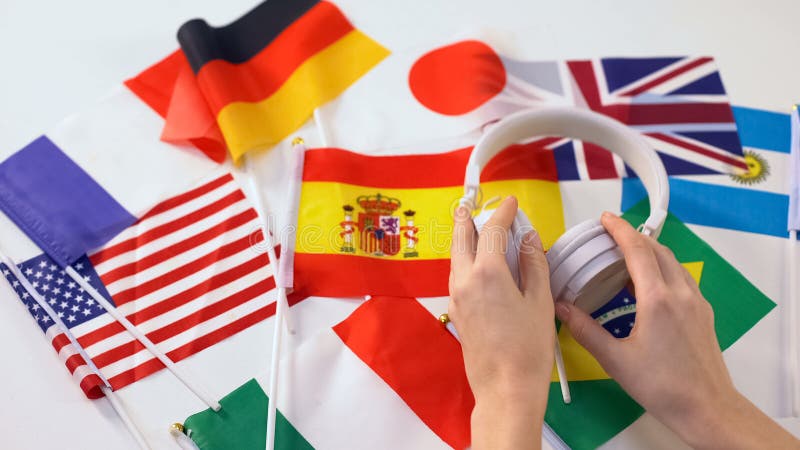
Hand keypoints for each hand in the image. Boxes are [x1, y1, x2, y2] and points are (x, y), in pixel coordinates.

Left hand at [449, 196, 553, 449]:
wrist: (505, 389)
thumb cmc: (528, 348)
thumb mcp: (540, 301)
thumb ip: (533, 264)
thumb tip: (529, 239)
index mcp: (487, 273)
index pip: (492, 230)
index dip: (503, 213)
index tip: (511, 203)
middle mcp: (464, 281)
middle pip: (461, 239)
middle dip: (467, 219)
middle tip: (470, 204)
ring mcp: (456, 298)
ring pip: (455, 258)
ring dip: (463, 239)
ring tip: (470, 227)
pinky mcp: (456, 313)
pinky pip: (456, 276)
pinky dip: (464, 260)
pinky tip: (475, 263)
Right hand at [555, 212, 799, 448]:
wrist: (707, 408)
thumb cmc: (665, 388)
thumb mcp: (616, 360)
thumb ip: (585, 330)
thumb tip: (562, 309)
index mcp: (658, 300)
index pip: (638, 250)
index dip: (619, 230)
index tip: (605, 219)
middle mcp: (680, 294)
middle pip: (657, 250)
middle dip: (632, 237)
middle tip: (609, 235)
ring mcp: (695, 302)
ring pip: (672, 262)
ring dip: (649, 251)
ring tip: (625, 256)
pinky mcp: (702, 313)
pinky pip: (680, 278)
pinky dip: (661, 269)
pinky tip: (647, 284)